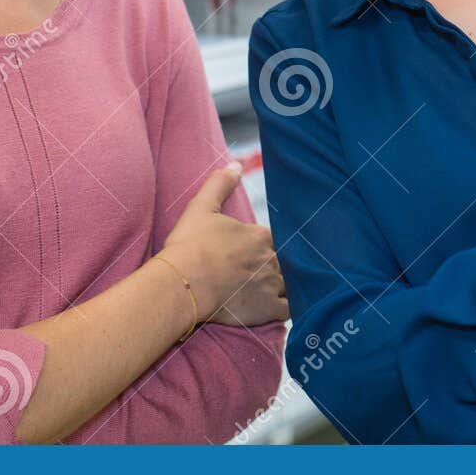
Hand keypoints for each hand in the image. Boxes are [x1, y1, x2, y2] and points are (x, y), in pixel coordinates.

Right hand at [160, 164, 287, 328]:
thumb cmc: (190, 245)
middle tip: (266, 273)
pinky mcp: (267, 309)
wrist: (183, 283)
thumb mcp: (201, 207)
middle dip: (280, 266)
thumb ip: (220, 184)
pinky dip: (289, 308)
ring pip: (291, 285)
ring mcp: (271, 285)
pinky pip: (289, 310)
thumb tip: (236, 165)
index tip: (259, 252)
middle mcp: (271, 259)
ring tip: (277, 291)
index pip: (276, 239)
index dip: (270, 246)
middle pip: (286, 262)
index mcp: (259, 236)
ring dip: (286, 286)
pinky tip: (283, 308)